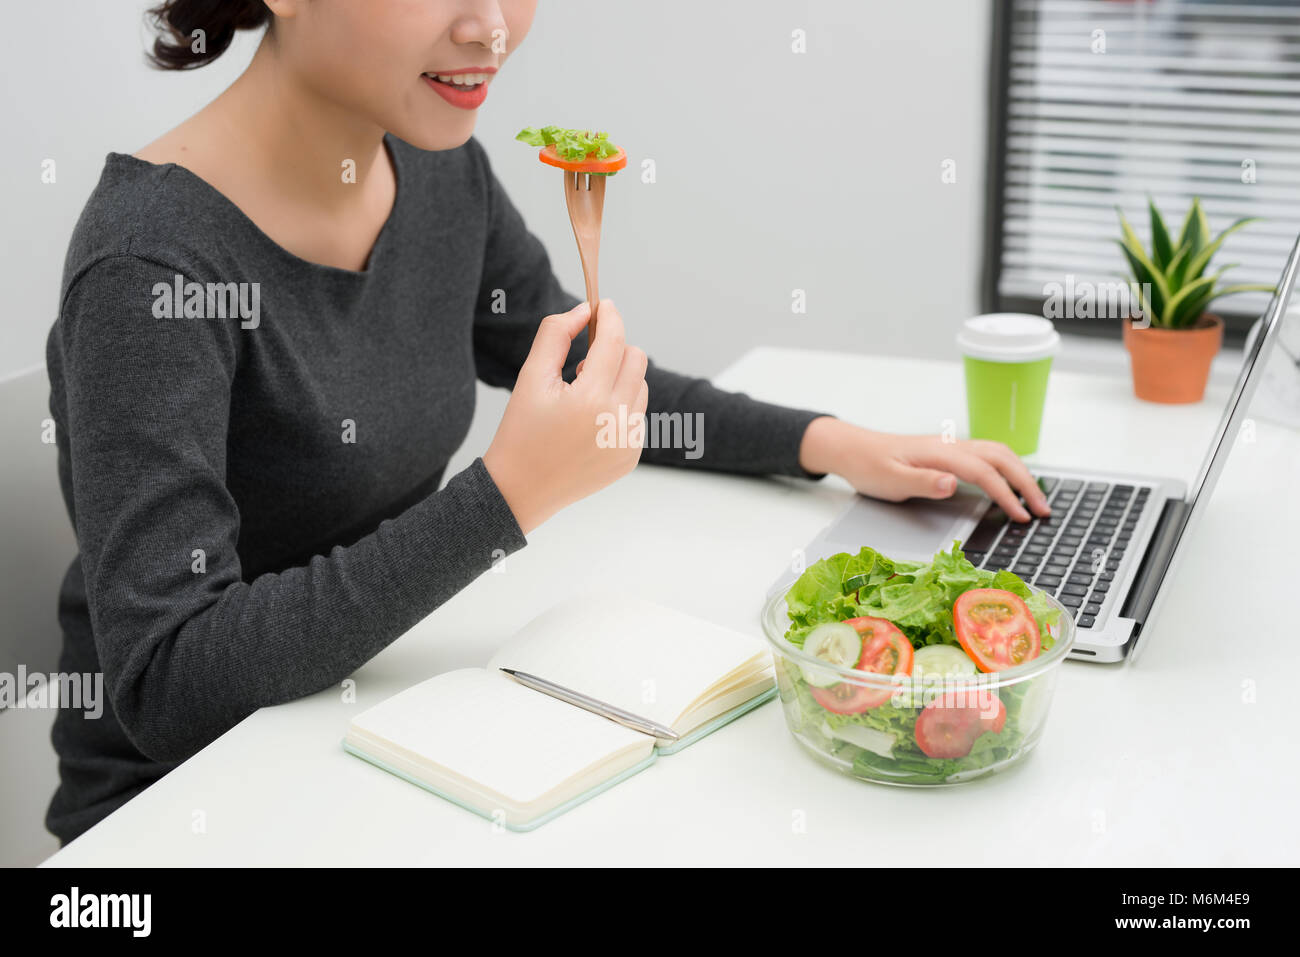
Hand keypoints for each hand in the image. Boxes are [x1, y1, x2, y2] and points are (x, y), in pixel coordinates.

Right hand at [483, 299, 648, 534]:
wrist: (521, 489)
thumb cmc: (521, 431)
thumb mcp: (530, 376)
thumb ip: (556, 334)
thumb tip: (585, 310)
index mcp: (590, 399)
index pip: (614, 342)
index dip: (610, 317)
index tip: (603, 306)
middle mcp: (616, 422)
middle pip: (636, 360)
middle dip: (613, 351)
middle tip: (582, 366)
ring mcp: (628, 442)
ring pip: (640, 387)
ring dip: (618, 380)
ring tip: (584, 397)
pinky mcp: (631, 457)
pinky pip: (637, 415)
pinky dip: (619, 408)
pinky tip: (589, 422)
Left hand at [798, 417, 1049, 521]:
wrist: (855, 448)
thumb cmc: (870, 466)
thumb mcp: (890, 479)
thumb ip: (922, 481)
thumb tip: (953, 483)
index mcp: (940, 453)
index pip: (983, 472)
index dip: (1005, 494)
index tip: (1020, 516)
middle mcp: (952, 445)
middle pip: (1001, 457)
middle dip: (1026, 483)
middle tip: (1044, 510)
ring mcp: (953, 446)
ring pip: (998, 453)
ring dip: (1021, 473)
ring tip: (1036, 499)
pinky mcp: (950, 452)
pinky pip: (988, 455)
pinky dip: (1008, 467)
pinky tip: (1012, 482)